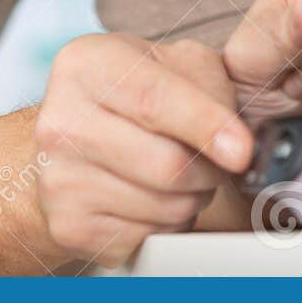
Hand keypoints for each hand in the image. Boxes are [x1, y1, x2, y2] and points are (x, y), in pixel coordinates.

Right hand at [33, 33, 251, 267]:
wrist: (66, 140)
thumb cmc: (128, 97)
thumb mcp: (169, 64)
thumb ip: (209, 86)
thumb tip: (241, 143)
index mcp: (85, 66)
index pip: (154, 100)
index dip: (206, 126)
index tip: (243, 150)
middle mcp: (61, 122)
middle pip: (167, 165)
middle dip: (210, 169)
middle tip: (212, 158)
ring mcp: (58, 180)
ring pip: (166, 207)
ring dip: (193, 198)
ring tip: (178, 175)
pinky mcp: (69, 227)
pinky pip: (149, 238)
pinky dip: (167, 223)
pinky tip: (152, 198)